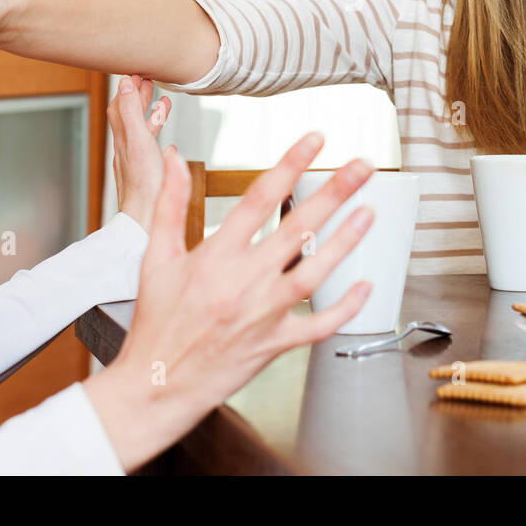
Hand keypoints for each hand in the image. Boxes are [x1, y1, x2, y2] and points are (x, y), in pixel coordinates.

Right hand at [84, 134, 374, 470]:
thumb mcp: (155, 257)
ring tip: (370, 212)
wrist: (156, 385)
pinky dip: (345, 307)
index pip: (259, 199)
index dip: (290, 165)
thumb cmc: (156, 322)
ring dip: (346, 241)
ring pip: (315, 273)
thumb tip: (174, 157)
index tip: (315, 140)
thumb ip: (170, 203)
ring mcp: (263, 315)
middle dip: (335, 192)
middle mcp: (243, 283)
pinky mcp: (275, 344)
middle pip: (298, 229)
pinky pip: (319, 325)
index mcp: (215, 257)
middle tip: (364, 166)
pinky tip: (365, 285)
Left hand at [108, 74, 171, 231]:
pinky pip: (151, 151)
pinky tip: (168, 145)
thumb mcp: (139, 141)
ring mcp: (136, 163)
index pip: (119, 106)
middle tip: (149, 82)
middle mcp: (127, 150)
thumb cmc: (145, 185)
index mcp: (124, 139)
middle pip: (129, 117)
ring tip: (162, 105)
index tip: (138, 72)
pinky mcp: (147, 176)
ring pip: (141, 133)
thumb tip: (124, 85)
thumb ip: (131, 112)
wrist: (146, 221)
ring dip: (150, 115)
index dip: (127, 88)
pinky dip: (159, 140)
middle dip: (138, 98)